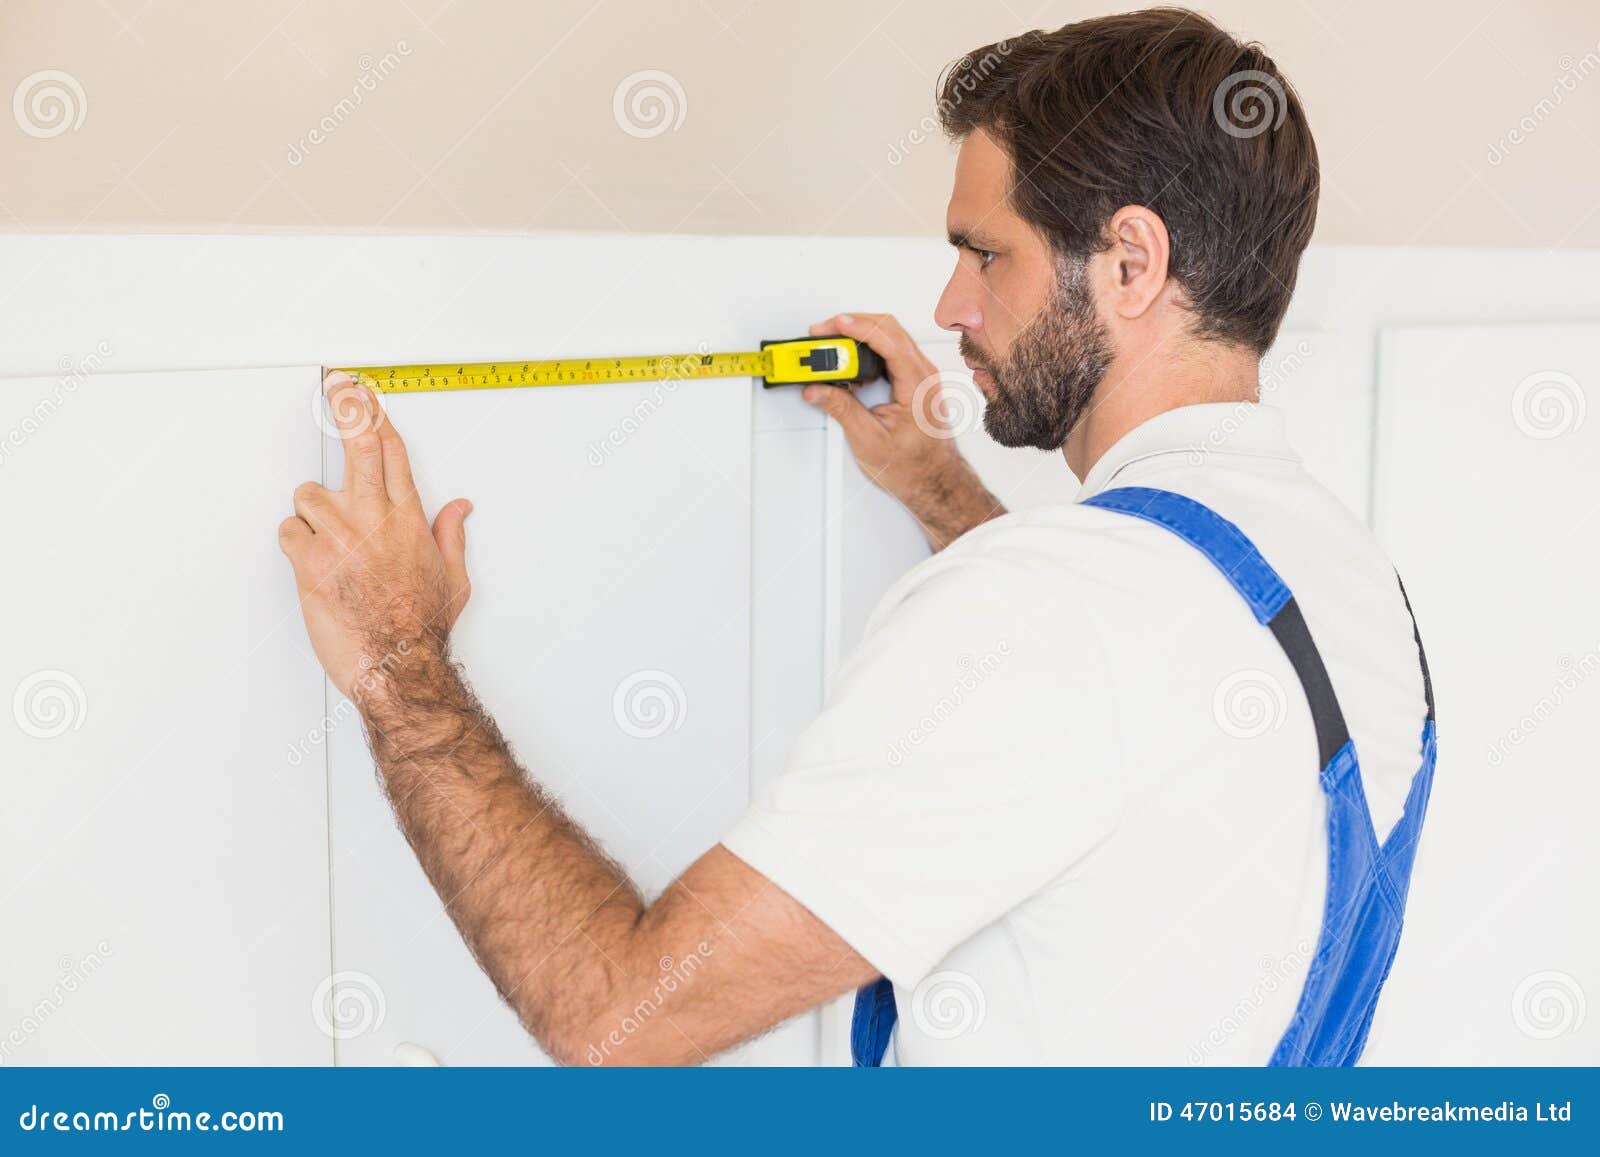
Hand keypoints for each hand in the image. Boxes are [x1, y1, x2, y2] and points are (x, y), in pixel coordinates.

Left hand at [278, 372, 472, 700]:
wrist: (396, 662)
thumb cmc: (421, 627)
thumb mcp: (454, 579)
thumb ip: (450, 535)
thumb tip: (459, 509)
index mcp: (409, 519)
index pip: (391, 452)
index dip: (376, 415)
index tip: (365, 394)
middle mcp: (375, 520)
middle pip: (358, 447)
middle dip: (348, 408)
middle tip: (338, 385)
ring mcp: (340, 538)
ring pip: (309, 494)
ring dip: (312, 510)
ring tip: (327, 535)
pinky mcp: (310, 561)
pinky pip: (288, 531)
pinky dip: (294, 542)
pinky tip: (310, 558)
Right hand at [803, 313, 1003, 549]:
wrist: (934, 482)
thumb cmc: (913, 466)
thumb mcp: (868, 440)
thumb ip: (841, 409)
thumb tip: (817, 389)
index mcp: (917, 386)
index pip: (889, 341)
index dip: (859, 327)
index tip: (835, 324)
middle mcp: (924, 375)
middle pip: (890, 329)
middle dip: (854, 323)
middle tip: (824, 332)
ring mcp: (922, 375)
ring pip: (892, 335)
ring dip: (861, 332)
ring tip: (832, 342)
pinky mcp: (916, 380)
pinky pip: (894, 349)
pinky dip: (870, 345)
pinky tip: (851, 357)